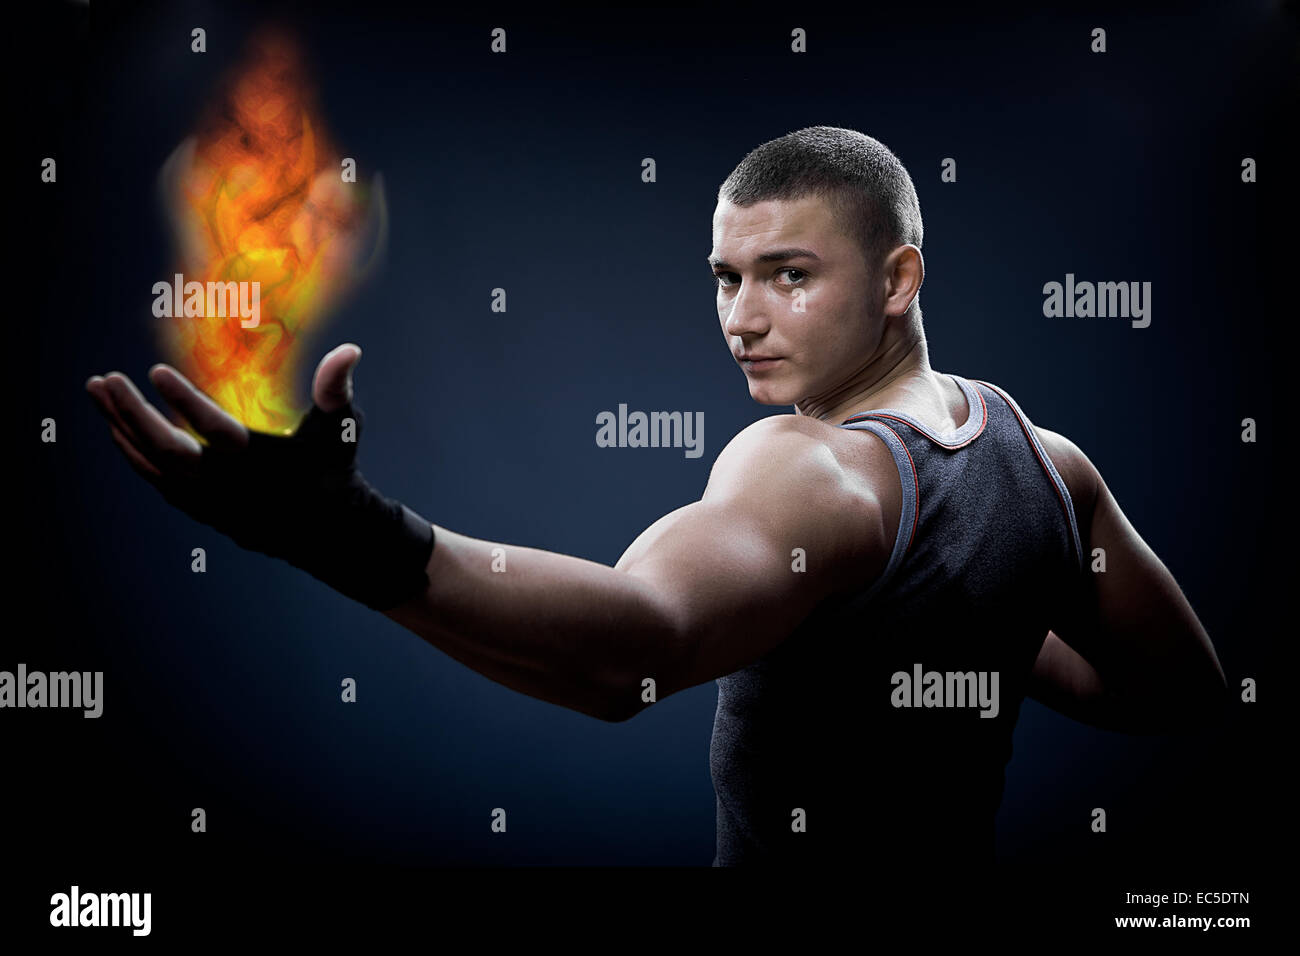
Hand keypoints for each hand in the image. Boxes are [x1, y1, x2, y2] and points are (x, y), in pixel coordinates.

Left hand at [85, 343, 434, 609]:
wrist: (326, 531)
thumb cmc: (333, 471)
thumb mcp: (339, 430)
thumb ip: (335, 389)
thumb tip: (350, 349)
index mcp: (261, 464)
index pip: (215, 432)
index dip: (185, 401)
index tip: (155, 371)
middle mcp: (229, 486)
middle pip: (168, 451)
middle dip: (133, 413)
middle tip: (107, 378)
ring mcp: (209, 500)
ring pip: (153, 463)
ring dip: (121, 425)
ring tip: (98, 389)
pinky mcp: (198, 506)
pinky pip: (154, 477)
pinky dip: (133, 450)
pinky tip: (116, 425)